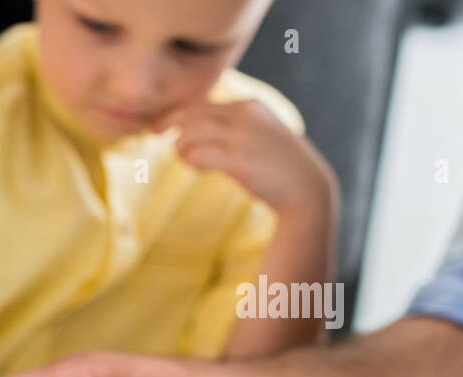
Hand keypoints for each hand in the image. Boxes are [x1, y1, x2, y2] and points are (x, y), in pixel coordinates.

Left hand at [156, 100, 336, 216]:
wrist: (307, 188)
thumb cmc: (278, 166)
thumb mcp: (259, 135)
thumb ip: (233, 127)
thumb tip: (195, 130)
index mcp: (250, 106)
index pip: (202, 103)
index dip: (177, 114)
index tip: (160, 127)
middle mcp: (245, 115)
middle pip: (191, 113)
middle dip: (169, 124)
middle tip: (155, 136)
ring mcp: (241, 137)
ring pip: (190, 133)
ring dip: (181, 149)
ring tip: (188, 161)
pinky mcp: (238, 159)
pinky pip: (197, 155)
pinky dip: (191, 162)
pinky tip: (200, 170)